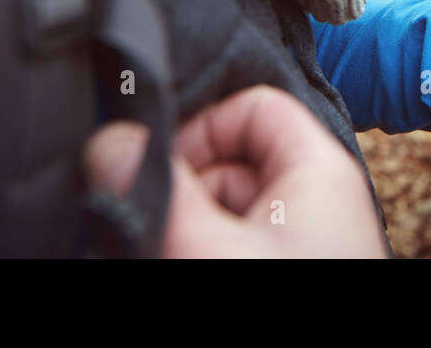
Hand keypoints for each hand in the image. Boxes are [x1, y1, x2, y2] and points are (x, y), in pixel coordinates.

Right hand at [84, 85, 387, 257]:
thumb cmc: (285, 322)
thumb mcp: (206, 247)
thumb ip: (157, 190)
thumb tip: (112, 141)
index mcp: (318, 171)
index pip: (254, 108)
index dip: (198, 128)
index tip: (155, 169)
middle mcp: (317, 203)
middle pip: (233, 165)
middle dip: (183, 194)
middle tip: (152, 228)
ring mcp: (306, 247)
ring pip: (229, 216)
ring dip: (187, 233)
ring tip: (169, 257)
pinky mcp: (290, 274)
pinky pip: (236, 250)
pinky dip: (202, 255)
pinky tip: (177, 263)